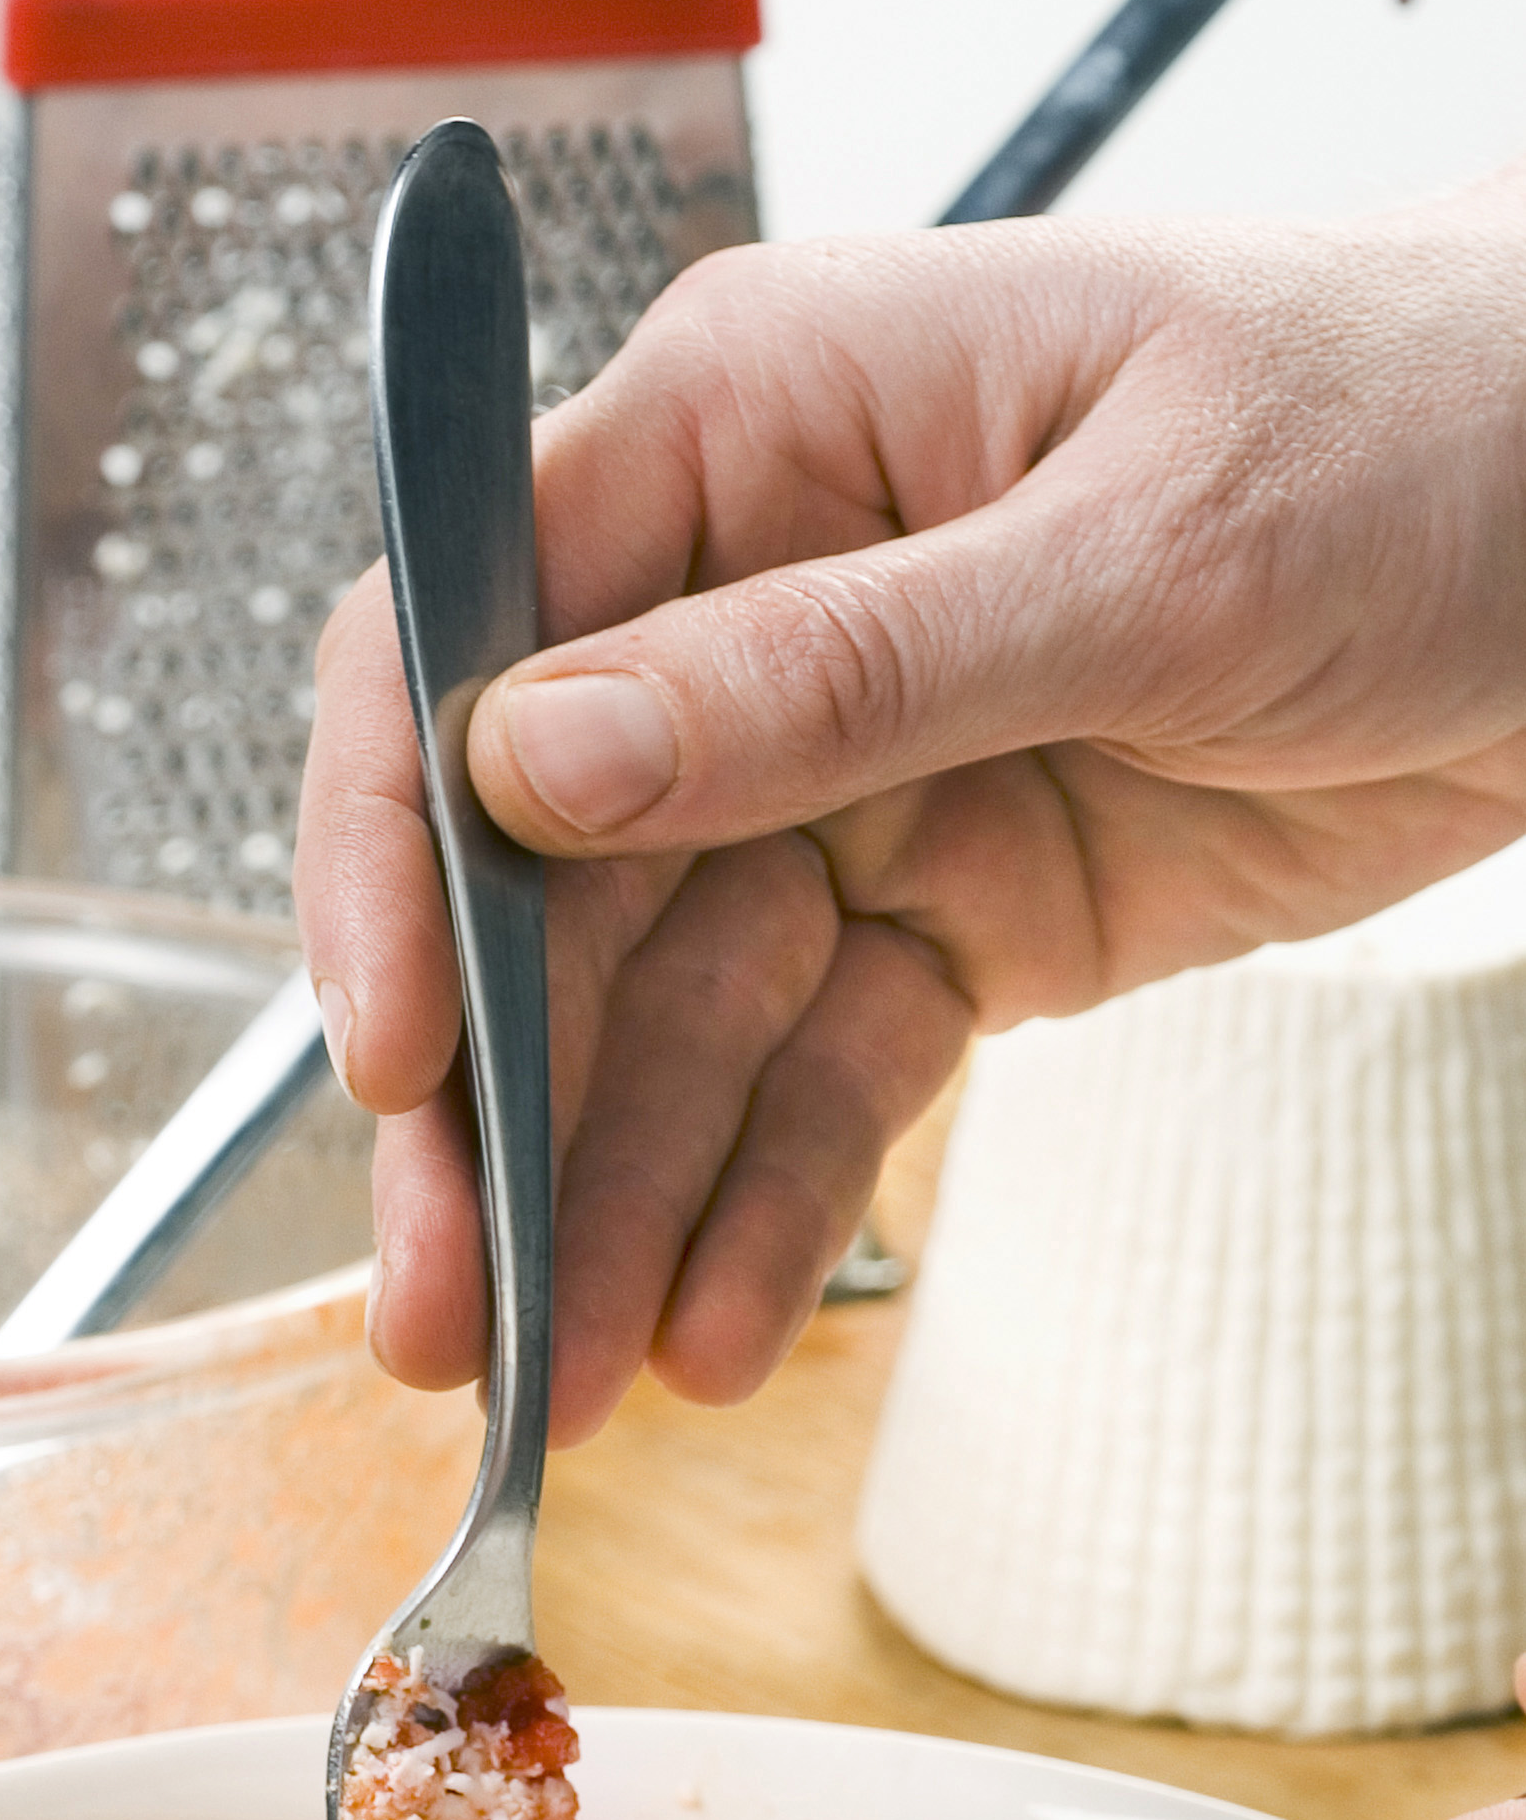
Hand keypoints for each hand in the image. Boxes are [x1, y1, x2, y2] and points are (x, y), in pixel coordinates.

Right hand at [296, 167, 1525, 1441]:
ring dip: (614, 1209)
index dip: (396, 855)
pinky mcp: (943, 915)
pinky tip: (713, 1335)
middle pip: (542, 883)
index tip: (399, 1055)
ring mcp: (844, 775)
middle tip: (442, 1321)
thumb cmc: (1426, 428)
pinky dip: (768, 1209)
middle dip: (493, 1113)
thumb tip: (538, 760)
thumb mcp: (1145, 551)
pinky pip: (819, 1081)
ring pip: (670, 1021)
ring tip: (573, 1391)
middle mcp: (754, 606)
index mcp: (755, 429)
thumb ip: (833, 667)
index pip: (466, 633)